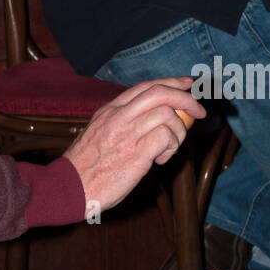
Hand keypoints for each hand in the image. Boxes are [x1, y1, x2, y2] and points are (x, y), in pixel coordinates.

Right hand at [63, 78, 204, 213]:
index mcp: (110, 109)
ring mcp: (128, 133)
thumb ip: (121, 121)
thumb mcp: (99, 132)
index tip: (188, 85)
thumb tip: (152, 118)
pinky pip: (167, 137)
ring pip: (168, 115)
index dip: (172, 82)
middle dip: (186, 99)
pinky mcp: (136, 153)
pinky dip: (172, 148)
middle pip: (161, 93)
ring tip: (169, 149)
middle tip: (200, 112)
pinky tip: (160, 160)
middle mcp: (119, 116)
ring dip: (178, 132)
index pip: (146, 86)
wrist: (69, 187)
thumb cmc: (85, 166)